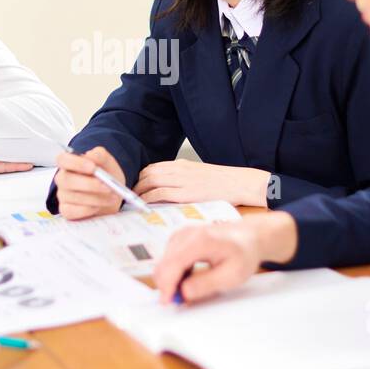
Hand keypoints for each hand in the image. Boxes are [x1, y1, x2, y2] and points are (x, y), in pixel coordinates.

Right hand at [53, 147, 125, 219]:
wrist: (112, 193)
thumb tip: (92, 155)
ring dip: (96, 198)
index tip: (93, 167)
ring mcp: (63, 196)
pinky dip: (89, 209)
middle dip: (89, 184)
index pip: (63, 159)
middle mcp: (63, 179)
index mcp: (69, 163)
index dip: (76, 163)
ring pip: (74, 197)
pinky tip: (99, 206)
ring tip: (112, 197)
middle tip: (107, 187)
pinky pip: (73, 211)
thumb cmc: (106, 176)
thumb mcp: (107, 162)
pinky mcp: (67, 211)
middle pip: (66, 180)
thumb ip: (100, 156)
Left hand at [136, 159, 270, 206]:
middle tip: (128, 196)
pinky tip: (143, 204)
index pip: (153, 168)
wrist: (241, 183)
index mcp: (182, 164)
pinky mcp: (186, 193)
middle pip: (147, 174)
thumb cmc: (225, 182)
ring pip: (150, 182)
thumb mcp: (200, 174)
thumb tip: (170, 190)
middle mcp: (179, 169)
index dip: (140, 178)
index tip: (135, 187)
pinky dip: (148, 198)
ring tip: (131, 202)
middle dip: (135, 185)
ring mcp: (182, 180)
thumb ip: (184, 179)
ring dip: (138, 192)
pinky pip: (160, 194)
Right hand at [152, 212, 299, 303]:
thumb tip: (183, 292)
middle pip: (164, 264)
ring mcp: (181, 234)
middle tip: (181, 301)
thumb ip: (206, 284)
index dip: (167, 285)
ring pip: (164, 263)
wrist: (248, 237)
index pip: (173, 264)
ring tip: (191, 288)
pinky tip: (188, 278)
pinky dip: (174, 272)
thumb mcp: (232, 275)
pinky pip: (168, 259)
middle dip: (168, 285)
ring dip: (171, 280)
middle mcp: (186, 234)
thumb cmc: (243, 253)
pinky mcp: (180, 239)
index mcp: (200, 241)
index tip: (167, 302)